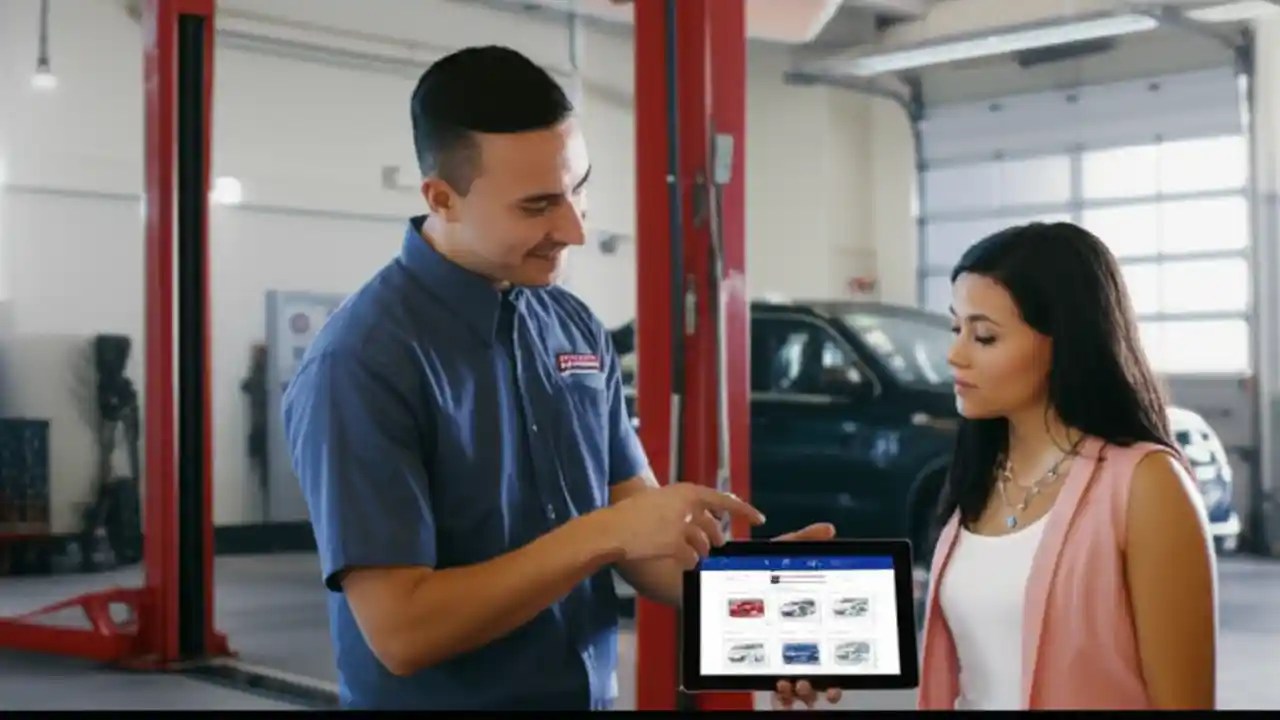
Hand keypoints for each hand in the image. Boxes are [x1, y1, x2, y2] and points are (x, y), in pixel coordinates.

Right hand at [602, 484, 764, 567]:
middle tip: (712, 545)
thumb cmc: (630, 513)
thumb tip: (699, 521)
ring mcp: (684, 527)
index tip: (759, 518)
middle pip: (715, 529)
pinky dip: (686, 562)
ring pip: (704, 547)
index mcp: (686, 491)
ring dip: (698, 552)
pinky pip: (692, 559)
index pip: (723, 500)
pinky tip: (673, 558)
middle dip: (715, 540)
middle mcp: (689, 508)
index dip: (744, 510)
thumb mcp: (660, 499)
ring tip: (682, 550)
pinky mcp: (678, 545)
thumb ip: (682, 507)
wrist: (614, 528)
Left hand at [770, 522, 845, 709]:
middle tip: (808, 682)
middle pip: (817, 677)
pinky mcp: (760, 667)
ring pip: (800, 688)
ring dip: (801, 691)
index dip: (835, 675)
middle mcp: (798, 647)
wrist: (715, 583)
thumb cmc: (754, 573)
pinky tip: (780, 690)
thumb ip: (802, 542)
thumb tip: (828, 529)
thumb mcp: (778, 557)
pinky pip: (778, 690)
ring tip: (792, 685)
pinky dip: (783, 694)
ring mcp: (780, 659)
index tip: (835, 682)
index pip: (830, 656)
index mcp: (809, 625)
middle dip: (816, 685)